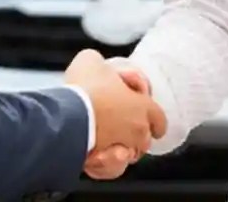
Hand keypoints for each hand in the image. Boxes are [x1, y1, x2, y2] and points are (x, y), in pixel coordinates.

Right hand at [65, 50, 165, 167]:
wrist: (68, 116)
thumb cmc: (85, 90)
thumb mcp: (91, 60)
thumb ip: (100, 63)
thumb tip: (97, 63)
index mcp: (143, 107)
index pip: (160, 119)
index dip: (154, 119)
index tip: (148, 118)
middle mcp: (138, 132)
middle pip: (144, 139)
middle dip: (135, 133)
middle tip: (120, 123)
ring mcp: (122, 150)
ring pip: (128, 154)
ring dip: (121, 146)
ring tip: (107, 138)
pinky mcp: (103, 164)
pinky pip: (110, 168)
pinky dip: (106, 162)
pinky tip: (97, 151)